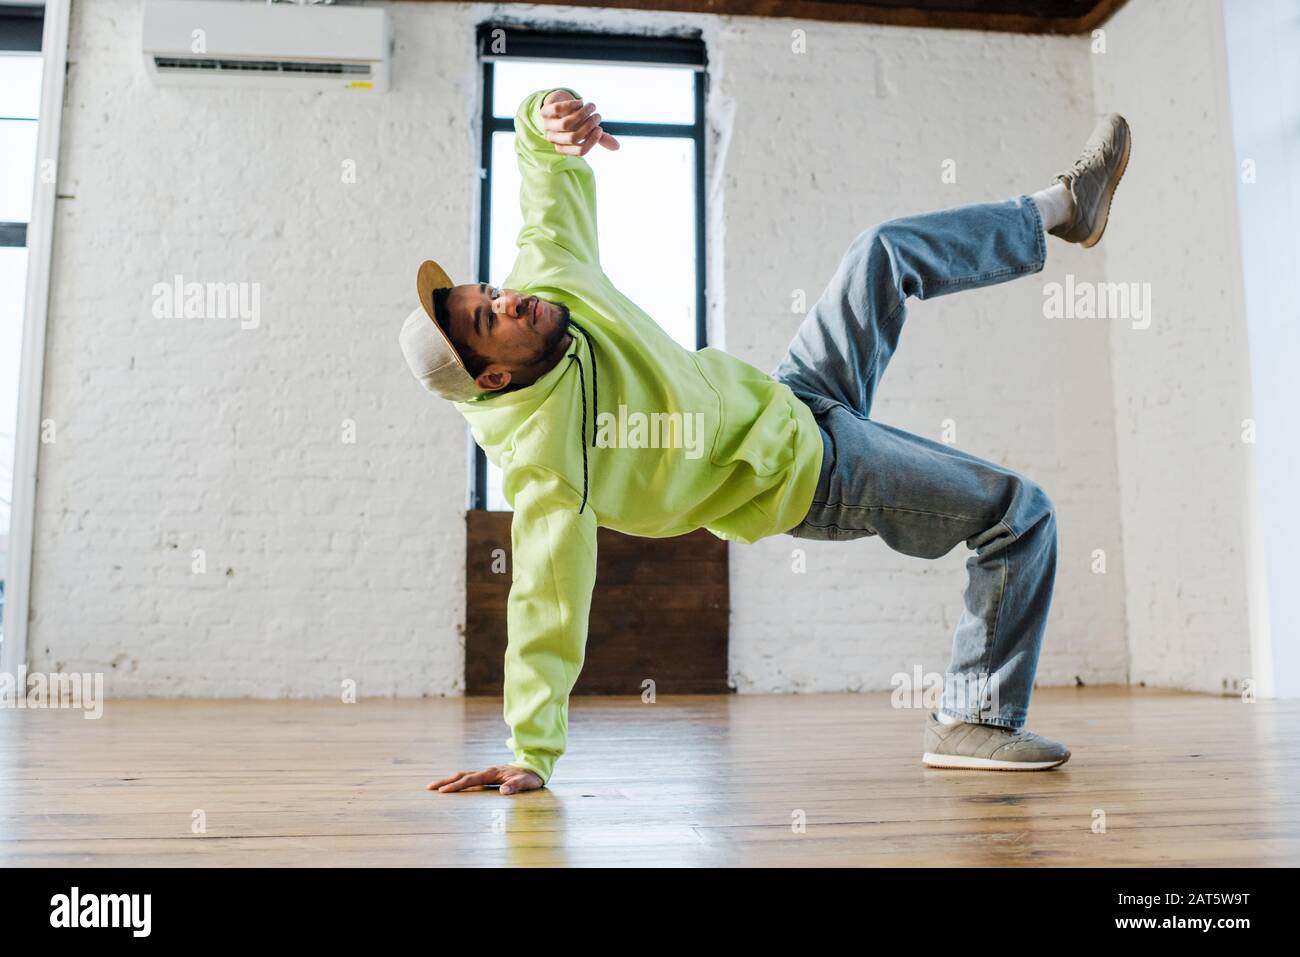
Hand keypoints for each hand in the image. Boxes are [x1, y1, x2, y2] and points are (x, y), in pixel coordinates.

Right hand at [428, 765, 544, 795]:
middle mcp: (486, 771)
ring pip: (463, 775)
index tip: (443, 792)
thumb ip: (515, 786)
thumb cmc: (529, 777)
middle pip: (462, 775)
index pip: (470, 780)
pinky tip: (452, 786)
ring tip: (435, 787)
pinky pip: (468, 778)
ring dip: (449, 780)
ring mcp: (485, 773)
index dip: (457, 786)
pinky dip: (457, 781)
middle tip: (429, 788)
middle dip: (445, 781)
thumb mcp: (526, 782)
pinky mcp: (487, 776)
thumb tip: (503, 792)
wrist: (534, 767)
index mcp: (492, 772)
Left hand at [540, 91, 619, 156]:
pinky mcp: (544, 112)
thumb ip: (599, 138)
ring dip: (583, 114)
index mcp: (563, 148)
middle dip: (589, 126)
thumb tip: (617, 147)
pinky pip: (558, 109)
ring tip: (592, 106)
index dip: (592, 140)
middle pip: (574, 137)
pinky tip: (580, 102)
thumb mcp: (585, 131)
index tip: (600, 129)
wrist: (556, 106)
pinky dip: (571, 105)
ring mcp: (547, 126)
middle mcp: (554, 139)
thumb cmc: (574, 122)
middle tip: (598, 117)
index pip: (580, 151)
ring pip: (567, 124)